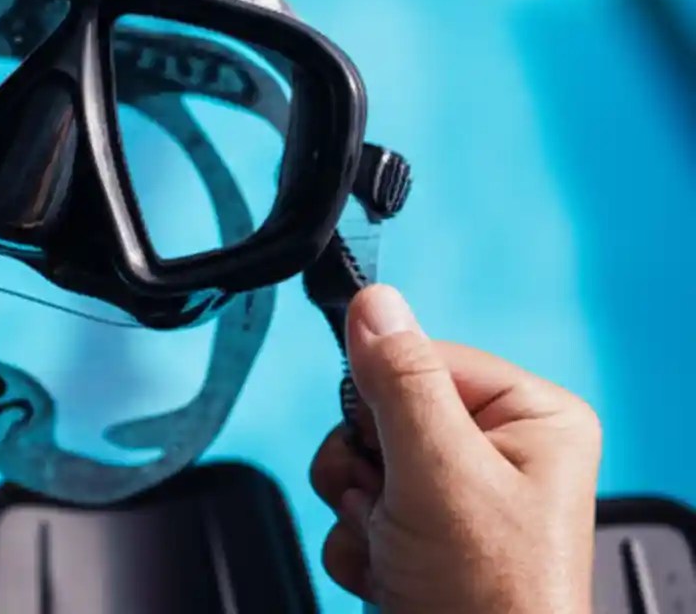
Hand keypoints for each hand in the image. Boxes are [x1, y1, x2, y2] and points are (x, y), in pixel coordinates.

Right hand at [310, 285, 601, 613]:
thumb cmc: (489, 596)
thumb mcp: (438, 470)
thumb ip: (399, 382)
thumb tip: (373, 301)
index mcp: (530, 417)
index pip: (424, 358)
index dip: (385, 400)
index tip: (386, 445)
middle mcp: (498, 450)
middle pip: (382, 411)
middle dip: (364, 464)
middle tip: (387, 502)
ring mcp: (457, 497)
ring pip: (360, 462)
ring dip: (356, 508)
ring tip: (390, 543)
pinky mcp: (424, 535)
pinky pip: (359, 509)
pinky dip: (358, 543)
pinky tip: (388, 569)